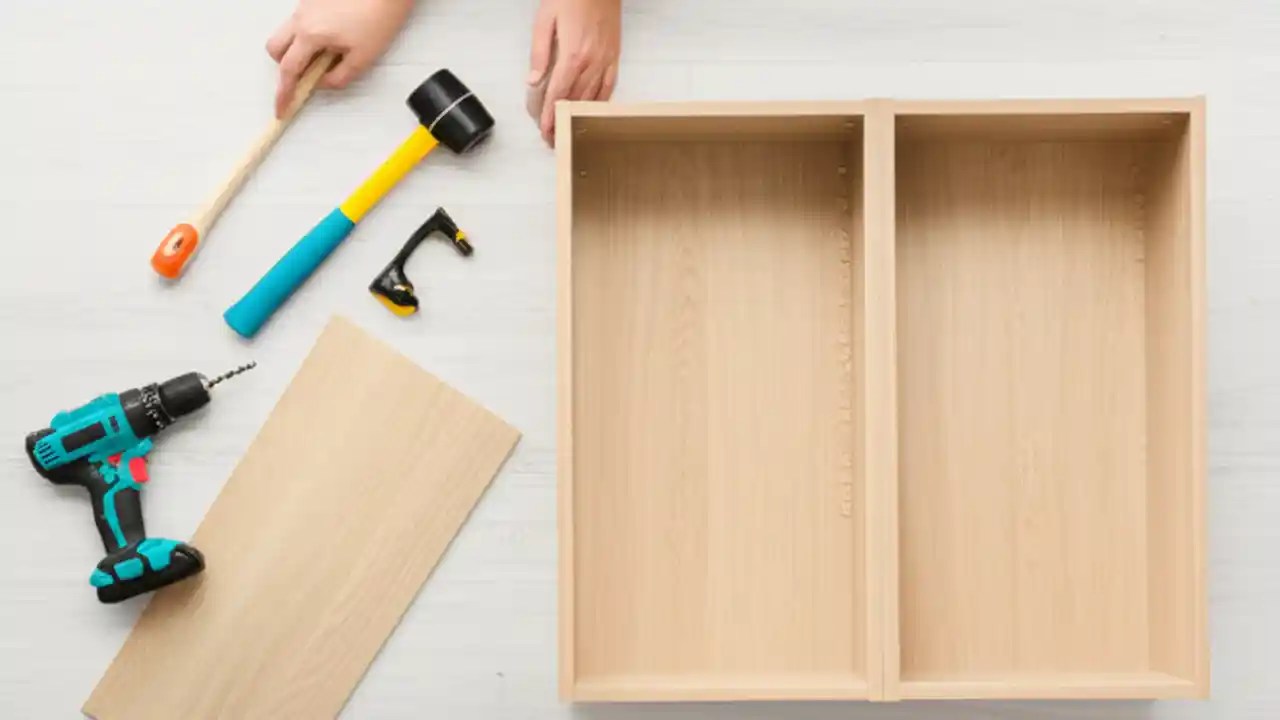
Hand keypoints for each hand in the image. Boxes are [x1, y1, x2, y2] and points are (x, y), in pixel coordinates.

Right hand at [267, 0, 414, 117]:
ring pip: (284, 32)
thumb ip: (338, 77)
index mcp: (311, 34)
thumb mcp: (362, 58)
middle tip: (308, 76)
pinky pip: (298, 20)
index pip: (289, 70)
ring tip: (324, 54)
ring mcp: (304, 5)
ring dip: (295, 49)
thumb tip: (322, 83)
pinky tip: (331, 35)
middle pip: (275, 49)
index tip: (281, 108)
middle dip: (286, 67)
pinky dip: (306, 33)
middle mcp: (301, 17)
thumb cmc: (379, 18)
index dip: (284, 93)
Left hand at [528, 0, 620, 144]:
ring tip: (569, 130)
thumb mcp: (544, 19)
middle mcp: (591, 62)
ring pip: (592, 97)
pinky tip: (592, 111)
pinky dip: (600, 102)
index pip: (558, 95)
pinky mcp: (614, 56)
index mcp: (572, 55)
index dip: (550, 116)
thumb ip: (539, 52)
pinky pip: (609, 86)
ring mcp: (606, 61)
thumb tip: (533, 80)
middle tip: (553, 138)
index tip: (545, 131)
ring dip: (580, 117)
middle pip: (575, 101)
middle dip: (563, 122)